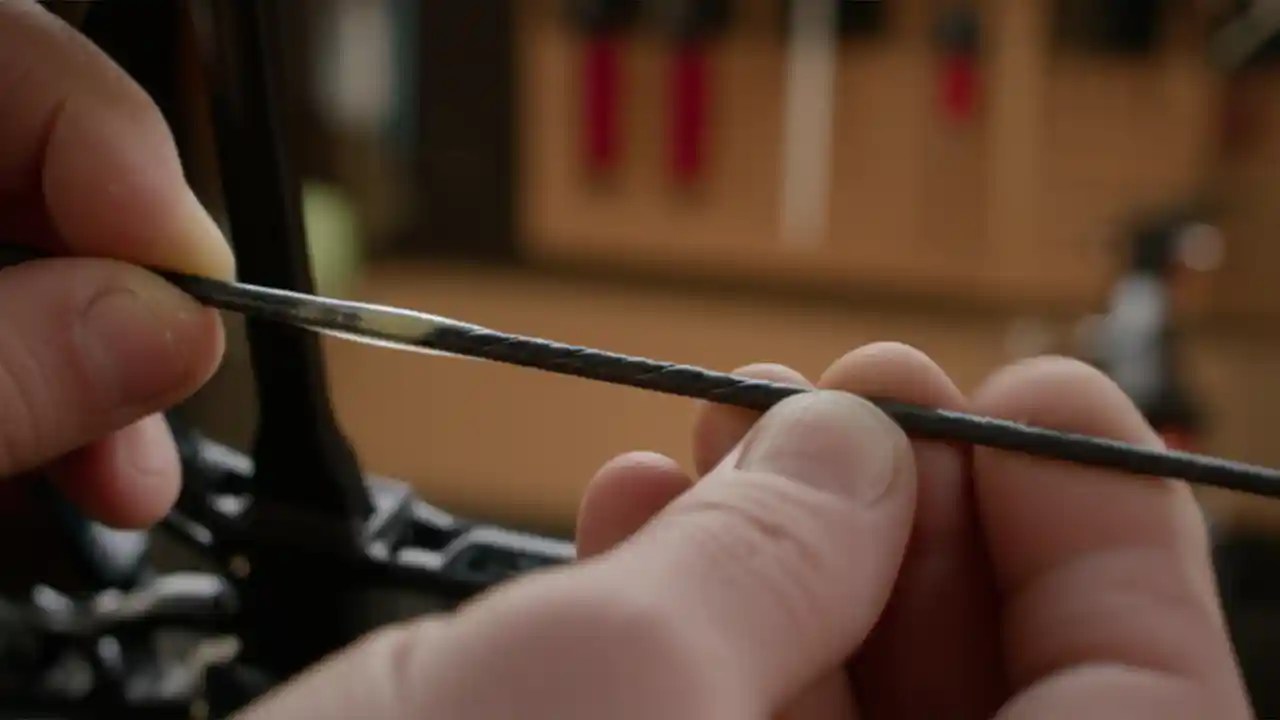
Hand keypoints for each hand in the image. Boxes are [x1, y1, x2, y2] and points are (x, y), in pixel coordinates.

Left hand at [0, 2, 230, 536]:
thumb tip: (168, 329)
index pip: (3, 57)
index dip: (123, 156)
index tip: (199, 282)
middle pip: (30, 169)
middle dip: (121, 294)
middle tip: (167, 393)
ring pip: (26, 264)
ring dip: (98, 372)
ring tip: (126, 477)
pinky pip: (2, 334)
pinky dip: (42, 402)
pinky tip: (62, 473)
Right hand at [240, 346, 1251, 718]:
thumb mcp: (611, 691)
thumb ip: (770, 556)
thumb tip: (860, 444)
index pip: (1138, 715)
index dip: (1100, 536)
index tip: (1024, 398)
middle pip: (986, 695)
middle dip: (917, 516)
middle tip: (849, 396)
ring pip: (838, 699)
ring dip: (787, 541)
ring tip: (724, 431)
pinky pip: (723, 718)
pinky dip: (695, 604)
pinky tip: (641, 515)